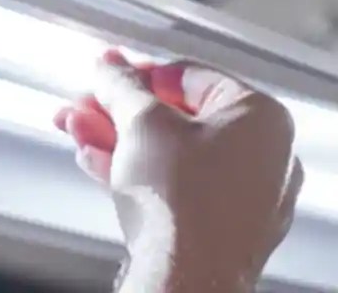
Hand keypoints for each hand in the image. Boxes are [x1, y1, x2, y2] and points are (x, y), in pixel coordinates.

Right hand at [55, 52, 303, 291]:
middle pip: (174, 116)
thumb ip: (120, 85)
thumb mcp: (140, 122)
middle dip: (116, 110)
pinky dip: (135, 170)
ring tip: (77, 130)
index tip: (106, 72)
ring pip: (168, 153)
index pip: (188, 76)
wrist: (185, 274)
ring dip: (116, 138)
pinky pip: (173, 184)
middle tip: (84, 104)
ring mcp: (242, 194)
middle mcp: (262, 154)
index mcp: (260, 117)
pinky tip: (99, 163)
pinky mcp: (219, 224)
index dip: (137, 72)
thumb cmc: (183, 201)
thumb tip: (109, 67)